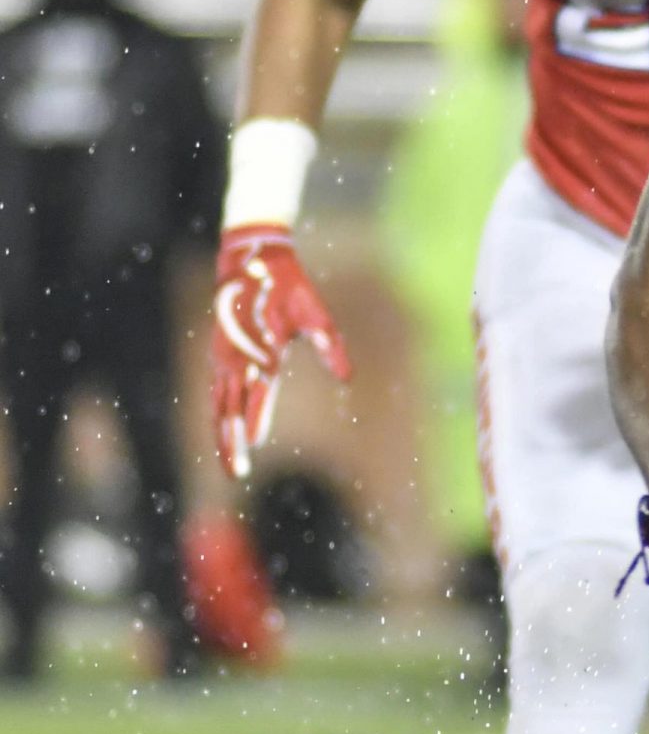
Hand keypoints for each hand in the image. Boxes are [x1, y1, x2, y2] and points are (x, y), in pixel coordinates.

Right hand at [211, 224, 351, 479]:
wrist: (250, 259)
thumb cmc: (286, 287)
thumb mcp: (314, 312)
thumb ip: (328, 345)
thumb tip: (346, 377)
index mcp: (260, 349)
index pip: (256, 394)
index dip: (256, 420)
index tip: (255, 447)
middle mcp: (236, 358)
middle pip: (229, 409)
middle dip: (232, 443)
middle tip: (237, 474)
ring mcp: (224, 358)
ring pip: (219, 405)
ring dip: (223, 434)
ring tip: (231, 464)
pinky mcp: (221, 355)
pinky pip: (217, 393)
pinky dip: (219, 416)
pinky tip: (225, 433)